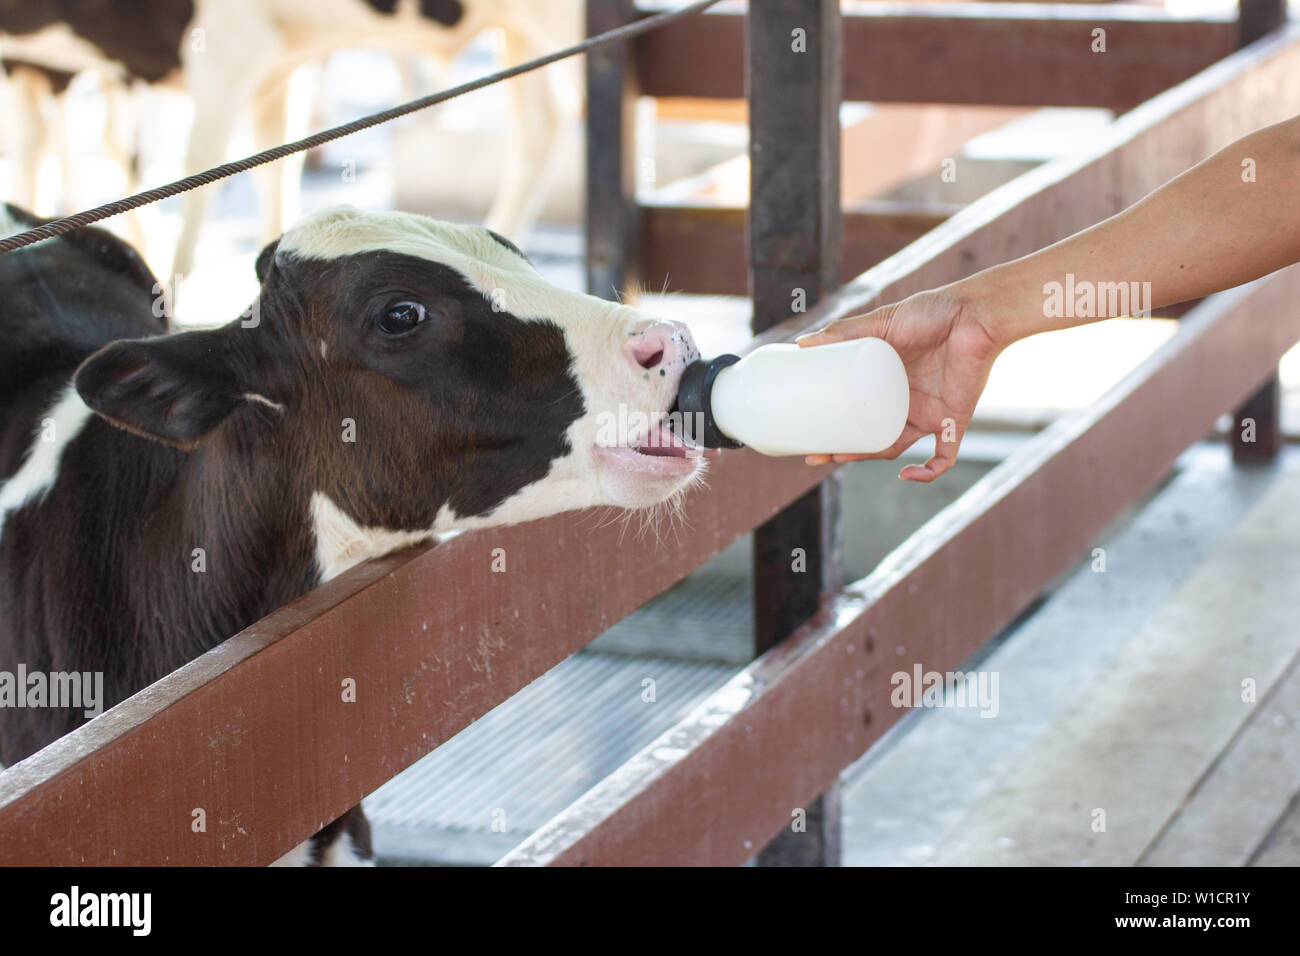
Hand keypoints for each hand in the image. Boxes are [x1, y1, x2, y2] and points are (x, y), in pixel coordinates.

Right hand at [795, 287, 1002, 481]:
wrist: (974, 313)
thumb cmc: (931, 312)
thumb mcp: (881, 323)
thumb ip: (843, 332)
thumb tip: (800, 343)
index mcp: (887, 382)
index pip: (857, 413)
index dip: (834, 428)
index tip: (808, 436)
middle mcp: (905, 402)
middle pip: (869, 437)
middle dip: (841, 451)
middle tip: (814, 454)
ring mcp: (928, 414)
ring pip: (894, 448)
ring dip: (868, 459)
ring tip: (840, 457)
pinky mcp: (952, 420)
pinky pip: (943, 458)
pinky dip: (927, 473)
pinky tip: (905, 475)